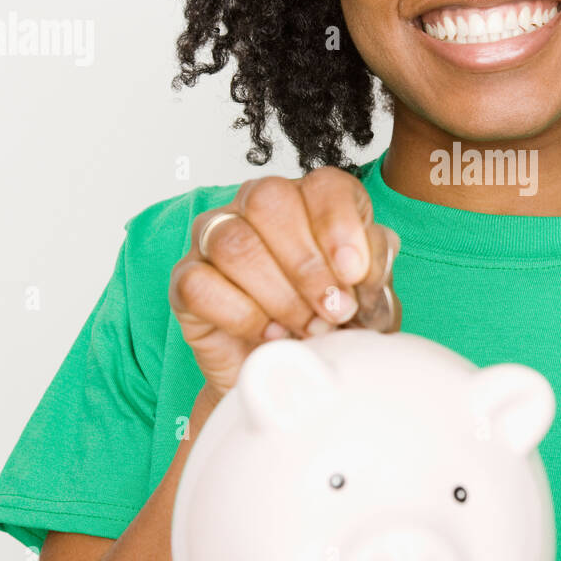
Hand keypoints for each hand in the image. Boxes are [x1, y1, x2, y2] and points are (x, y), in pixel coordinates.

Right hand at [169, 168, 401, 401]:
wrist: (293, 376)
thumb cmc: (333, 326)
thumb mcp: (370, 298)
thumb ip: (373, 270)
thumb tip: (360, 265)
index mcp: (310, 199)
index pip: (322, 184)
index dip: (340, 226)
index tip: (355, 275)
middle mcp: (256, 207)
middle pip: (268, 201)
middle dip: (308, 265)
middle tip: (334, 311)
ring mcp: (214, 239)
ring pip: (234, 244)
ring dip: (280, 296)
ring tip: (308, 330)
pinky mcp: (186, 281)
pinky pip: (200, 285)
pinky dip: (243, 316)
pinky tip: (271, 335)